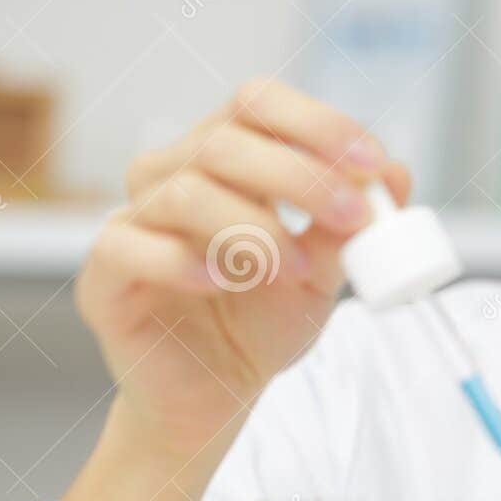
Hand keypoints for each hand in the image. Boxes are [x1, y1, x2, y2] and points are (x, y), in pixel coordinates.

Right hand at [76, 77, 409, 462]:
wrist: (218, 396)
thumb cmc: (262, 323)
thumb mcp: (322, 273)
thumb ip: (349, 225)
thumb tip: (395, 174)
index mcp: (224, 160)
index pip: (258, 104)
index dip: (316, 123)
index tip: (371, 162)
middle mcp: (171, 176)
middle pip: (223, 141)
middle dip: (299, 176)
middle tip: (351, 217)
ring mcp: (132, 222)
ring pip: (183, 191)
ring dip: (254, 227)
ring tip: (295, 270)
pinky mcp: (104, 276)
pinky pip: (129, 246)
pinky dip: (182, 260)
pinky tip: (221, 281)